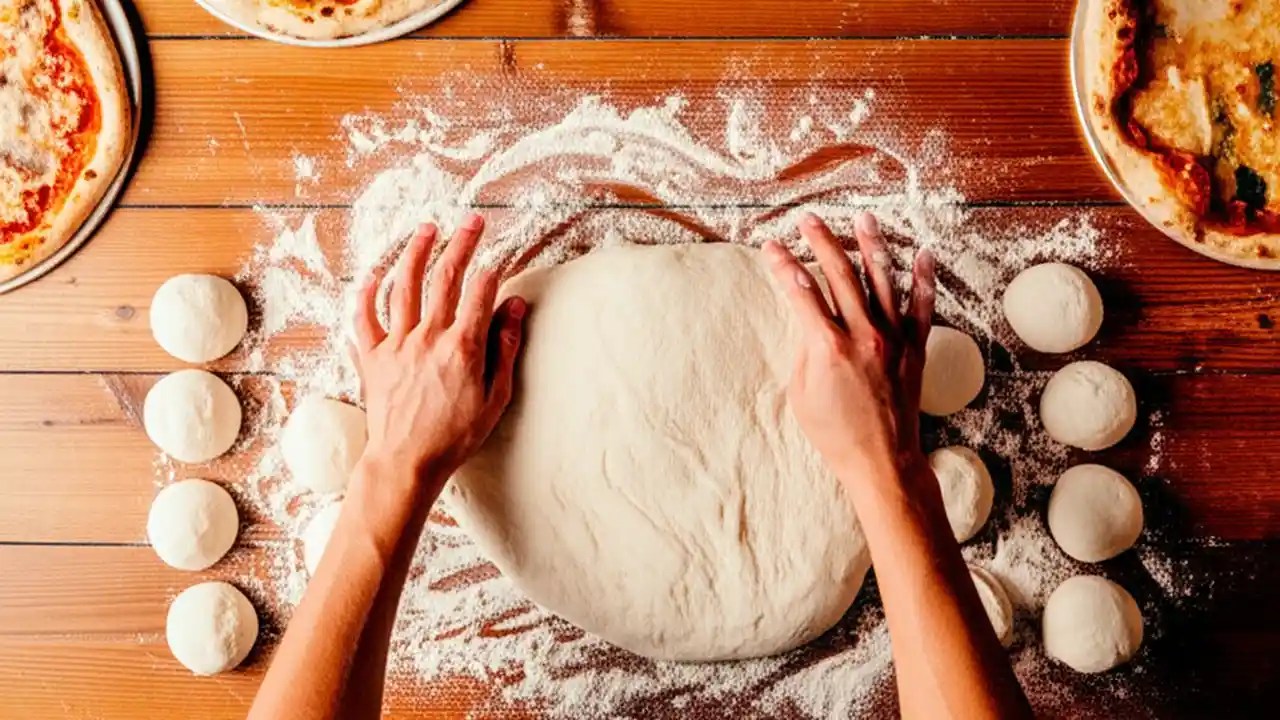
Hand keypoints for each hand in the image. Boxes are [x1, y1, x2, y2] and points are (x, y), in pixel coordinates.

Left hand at [352, 214, 525, 491]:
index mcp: (463, 347)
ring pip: (404, 285)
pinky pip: (364, 316)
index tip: (497, 259)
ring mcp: (397, 344)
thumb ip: (505, 348)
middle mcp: (428, 337)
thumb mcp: (495, 397)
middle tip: (472, 221)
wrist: (406, 462)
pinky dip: (367, 292)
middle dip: (461, 243)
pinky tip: (375, 274)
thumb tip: (515, 307)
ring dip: (416, 252)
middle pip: (445, 277)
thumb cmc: (456, 436)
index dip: (491, 271)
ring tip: (427, 229)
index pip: (480, 293)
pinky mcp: (372, 356)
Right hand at [762, 212, 934, 481]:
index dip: (783, 266)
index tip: (771, 247)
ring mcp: (892, 339)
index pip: (800, 292)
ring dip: (871, 245)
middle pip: (840, 274)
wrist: (881, 460)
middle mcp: (863, 335)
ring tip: (863, 218)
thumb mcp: (801, 391)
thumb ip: (804, 349)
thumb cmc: (834, 433)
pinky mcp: (914, 349)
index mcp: (827, 346)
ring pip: (882, 279)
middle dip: (821, 241)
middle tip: (808, 220)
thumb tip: (808, 319)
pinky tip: (923, 254)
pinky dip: (924, 279)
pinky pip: (922, 306)